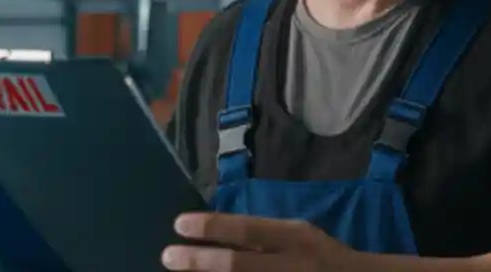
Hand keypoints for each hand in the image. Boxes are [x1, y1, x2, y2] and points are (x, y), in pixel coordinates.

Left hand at [161, 212, 361, 271]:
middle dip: (198, 261)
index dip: (212, 227)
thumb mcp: (300, 235)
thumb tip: (216, 235)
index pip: (247, 230)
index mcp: (294, 238)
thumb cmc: (323, 257)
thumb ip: (264, 236)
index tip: (179, 225)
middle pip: (235, 265)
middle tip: (167, 256)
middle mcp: (289, 265)